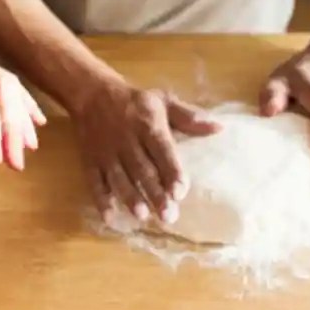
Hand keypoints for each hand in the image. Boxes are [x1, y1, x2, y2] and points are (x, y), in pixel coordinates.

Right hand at [72, 80, 220, 222]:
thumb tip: (219, 128)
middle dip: (155, 193)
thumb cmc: (135, 102)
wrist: (91, 93)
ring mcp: (107, 152)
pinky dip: (101, 199)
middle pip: (142, 170)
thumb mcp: (163, 101)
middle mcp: (127, 140)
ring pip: (119, 178)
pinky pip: (94, 181)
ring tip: (142, 216)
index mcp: (148, 125)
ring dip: (130, 197)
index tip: (180, 192)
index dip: (171, 171)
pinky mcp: (90, 160)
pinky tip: (110, 217)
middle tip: (168, 216)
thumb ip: (189, 117)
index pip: (162, 150)